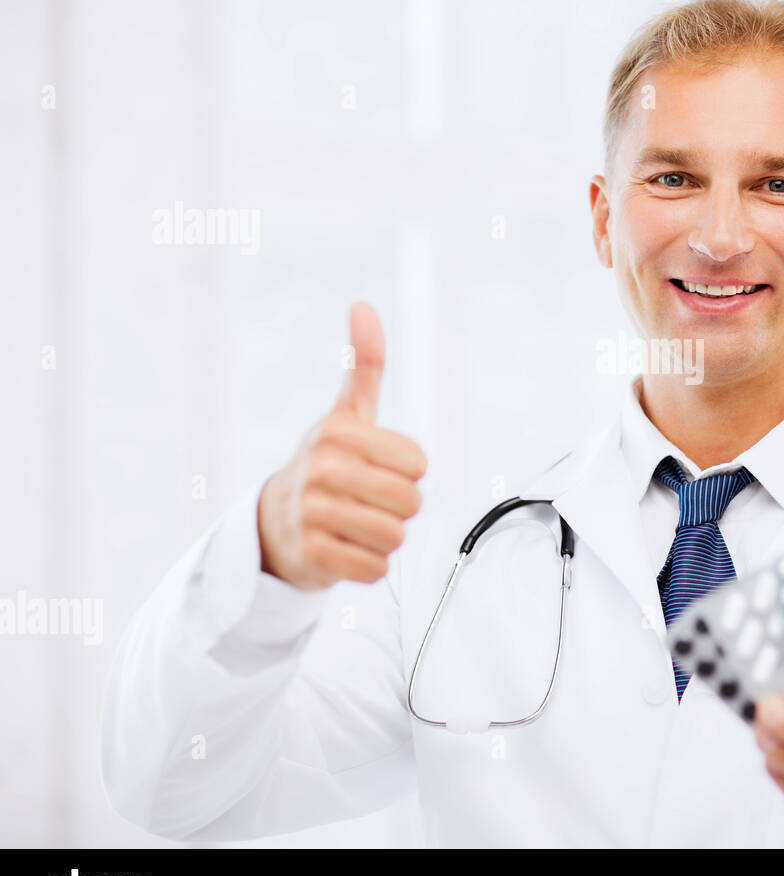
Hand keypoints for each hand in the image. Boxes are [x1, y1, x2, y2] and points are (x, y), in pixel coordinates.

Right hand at [257, 302, 427, 589]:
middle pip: (411, 502)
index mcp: (338, 432)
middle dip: (399, 509)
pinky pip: (375, 568)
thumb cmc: (325, 464)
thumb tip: (362, 307)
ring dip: (385, 538)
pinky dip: (368, 566)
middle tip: (368, 502)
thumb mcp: (347, 414)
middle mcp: (321, 469)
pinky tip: (346, 550)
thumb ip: (363, 364)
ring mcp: (312, 514)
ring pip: (395, 537)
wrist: (273, 524)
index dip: (407, 473)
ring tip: (357, 526)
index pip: (418, 464)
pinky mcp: (312, 556)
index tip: (378, 469)